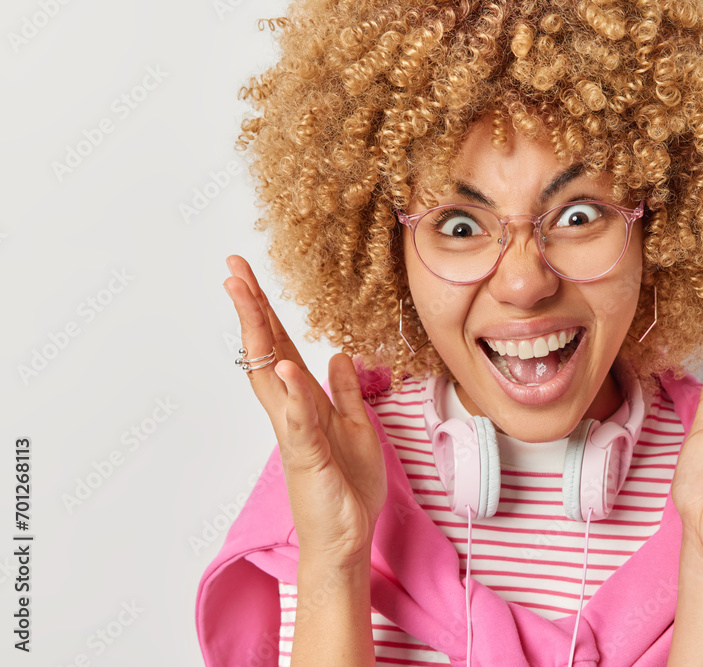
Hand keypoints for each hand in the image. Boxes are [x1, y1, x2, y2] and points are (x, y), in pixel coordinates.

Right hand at [223, 254, 386, 565]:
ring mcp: (296, 435)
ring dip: (260, 338)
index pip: (279, 348)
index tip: (247, 275)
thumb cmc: (347, 486)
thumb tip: (338, 356)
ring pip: (272, 379)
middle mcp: (291, 413)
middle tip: (232, 270)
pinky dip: (293, 395)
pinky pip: (299, 423)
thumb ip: (345, 392)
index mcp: (304, 403)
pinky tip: (284, 368)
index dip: (266, 311)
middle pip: (265, 353)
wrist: (347, 537)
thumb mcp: (356, 427)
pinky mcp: (308, 459)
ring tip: (247, 299)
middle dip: (251, 310)